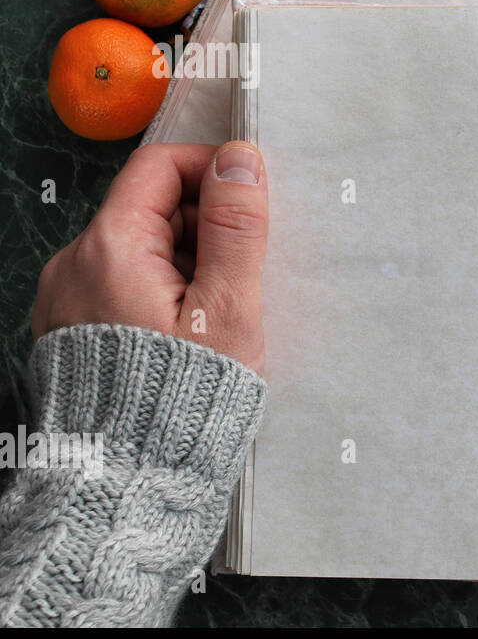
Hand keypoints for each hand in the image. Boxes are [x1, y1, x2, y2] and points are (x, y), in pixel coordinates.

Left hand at [31, 141, 268, 375]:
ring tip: (217, 316)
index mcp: (110, 248)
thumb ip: (235, 228)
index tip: (252, 202)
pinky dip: (160, 293)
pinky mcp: (68, 329)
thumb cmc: (186, 397)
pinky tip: (188, 334)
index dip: (212, 171)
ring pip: (138, 250)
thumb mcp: (229, 309)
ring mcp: (65, 298)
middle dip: (204, 228)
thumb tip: (241, 158)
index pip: (159, 167)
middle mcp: (73, 264)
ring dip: (186, 264)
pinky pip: (120, 286)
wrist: (128, 481)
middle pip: (149, 209)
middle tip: (244, 274)